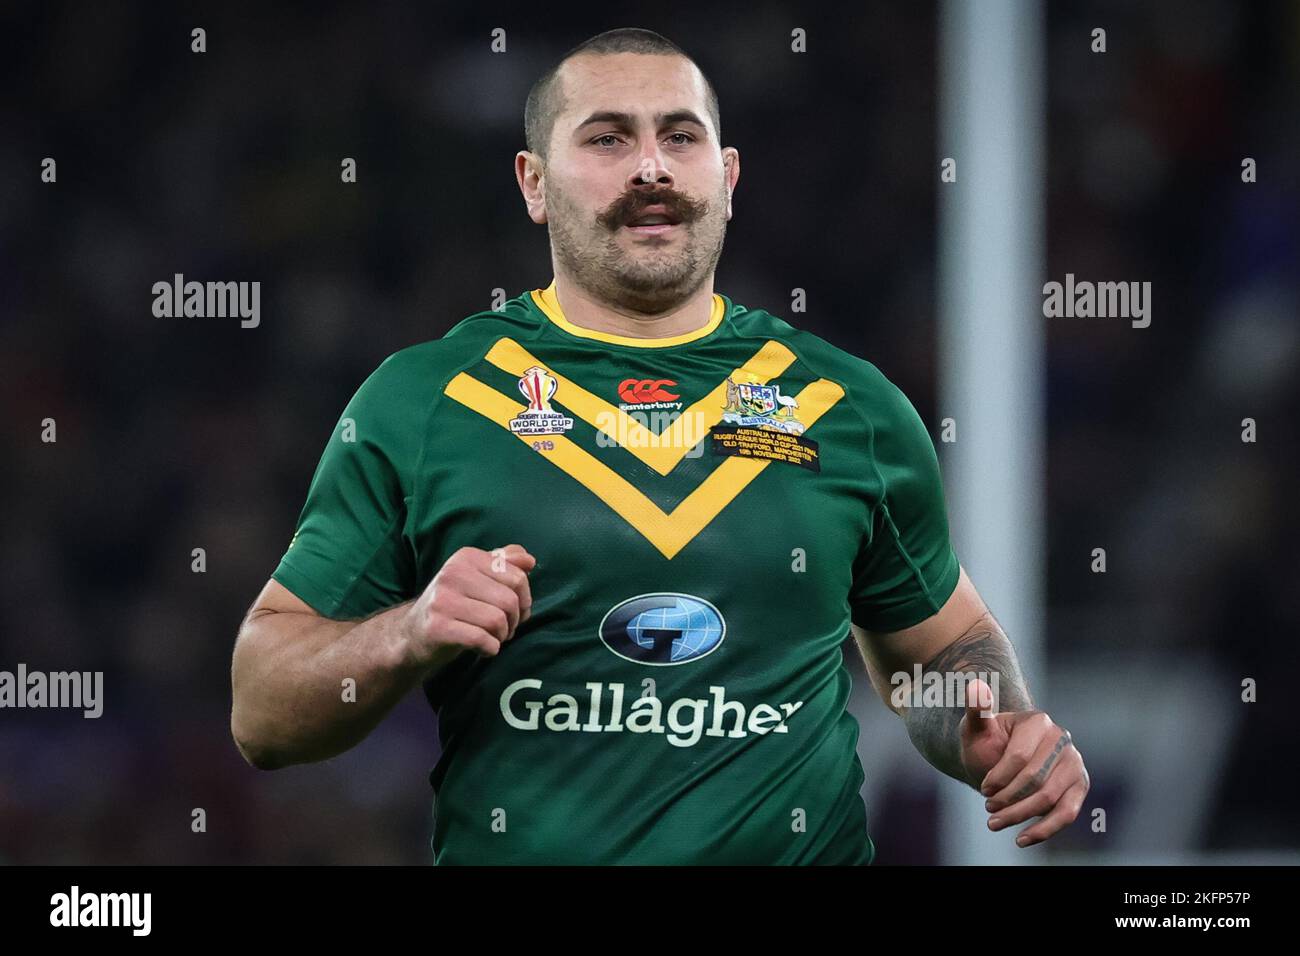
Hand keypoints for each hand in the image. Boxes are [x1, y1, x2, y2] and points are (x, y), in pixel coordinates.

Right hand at [401, 544, 534, 666]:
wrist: (413, 634)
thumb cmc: (454, 604)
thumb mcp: (477, 578)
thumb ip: (503, 564)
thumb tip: (529, 560)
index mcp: (466, 557)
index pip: (517, 577)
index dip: (524, 599)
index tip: (515, 611)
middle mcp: (452, 574)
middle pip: (509, 600)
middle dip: (514, 621)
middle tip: (504, 629)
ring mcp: (442, 600)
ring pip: (497, 620)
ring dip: (502, 636)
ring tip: (493, 638)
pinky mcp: (438, 627)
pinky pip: (482, 639)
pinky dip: (490, 649)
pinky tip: (483, 648)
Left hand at [958, 679, 1089, 847]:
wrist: (998, 760)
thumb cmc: (986, 743)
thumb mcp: (976, 728)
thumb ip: (977, 711)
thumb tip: (976, 687)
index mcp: (1038, 721)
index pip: (1020, 756)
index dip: (999, 776)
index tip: (983, 788)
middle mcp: (1062, 740)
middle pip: (1035, 780)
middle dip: (1008, 799)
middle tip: (988, 810)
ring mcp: (1074, 763)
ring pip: (1050, 799)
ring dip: (1020, 816)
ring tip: (995, 824)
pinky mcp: (1080, 785)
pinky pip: (1067, 813)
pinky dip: (1045, 830)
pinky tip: (1022, 840)